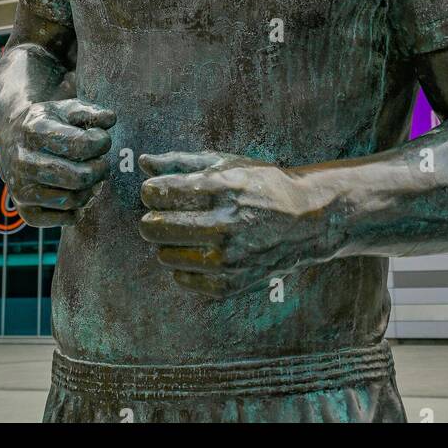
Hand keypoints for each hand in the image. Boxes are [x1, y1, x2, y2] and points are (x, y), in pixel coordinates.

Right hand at [0, 98, 114, 226]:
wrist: (12, 140)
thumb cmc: (49, 124)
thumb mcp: (67, 109)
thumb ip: (92, 113)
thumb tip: (110, 120)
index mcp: (34, 132)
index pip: (80, 145)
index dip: (101, 142)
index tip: (102, 139)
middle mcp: (23, 163)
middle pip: (79, 178)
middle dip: (100, 169)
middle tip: (101, 162)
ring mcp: (21, 190)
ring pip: (74, 200)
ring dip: (91, 188)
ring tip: (91, 175)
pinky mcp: (26, 213)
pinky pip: (65, 219)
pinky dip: (79, 208)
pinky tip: (77, 191)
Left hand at [138, 150, 331, 298]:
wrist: (304, 221)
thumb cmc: (261, 186)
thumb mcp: (226, 164)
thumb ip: (181, 162)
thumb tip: (143, 162)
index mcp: (221, 190)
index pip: (159, 194)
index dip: (150, 191)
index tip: (156, 191)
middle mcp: (223, 226)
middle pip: (154, 228)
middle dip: (152, 218)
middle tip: (164, 213)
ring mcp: (227, 259)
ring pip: (164, 255)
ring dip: (168, 243)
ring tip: (187, 231)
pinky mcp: (229, 284)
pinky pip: (181, 279)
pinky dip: (184, 265)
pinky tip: (201, 250)